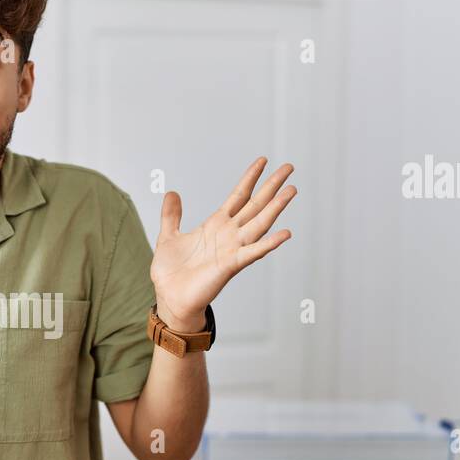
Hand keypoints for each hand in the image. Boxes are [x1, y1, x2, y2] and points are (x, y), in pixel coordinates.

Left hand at [150, 157, 296, 328]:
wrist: (170, 298)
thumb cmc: (171, 273)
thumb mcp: (168, 236)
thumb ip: (172, 215)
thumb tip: (171, 192)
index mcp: (216, 225)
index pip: (238, 196)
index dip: (250, 178)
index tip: (263, 161)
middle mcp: (229, 234)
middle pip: (255, 205)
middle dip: (272, 186)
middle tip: (289, 167)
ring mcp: (232, 249)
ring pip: (259, 224)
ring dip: (276, 208)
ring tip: (291, 191)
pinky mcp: (230, 265)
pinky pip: (253, 252)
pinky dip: (269, 244)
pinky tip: (285, 233)